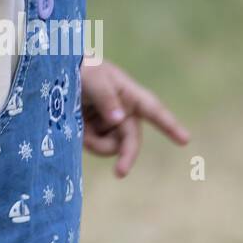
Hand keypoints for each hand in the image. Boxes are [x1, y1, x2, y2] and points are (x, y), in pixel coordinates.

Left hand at [79, 57, 189, 177]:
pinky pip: (98, 147)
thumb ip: (106, 99)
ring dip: (97, 144)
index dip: (170, 125)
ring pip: (113, 147)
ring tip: (82, 129)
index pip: (153, 111)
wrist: (57, 73)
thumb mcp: (93, 79)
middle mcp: (124, 112)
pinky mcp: (96, 133)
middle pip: (131, 140)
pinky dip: (88, 142)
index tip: (185, 140)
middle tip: (120, 173)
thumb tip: (119, 120)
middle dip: (126, 156)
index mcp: (129, 95)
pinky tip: (79, 130)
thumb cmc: (80, 68)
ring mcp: (110, 124)